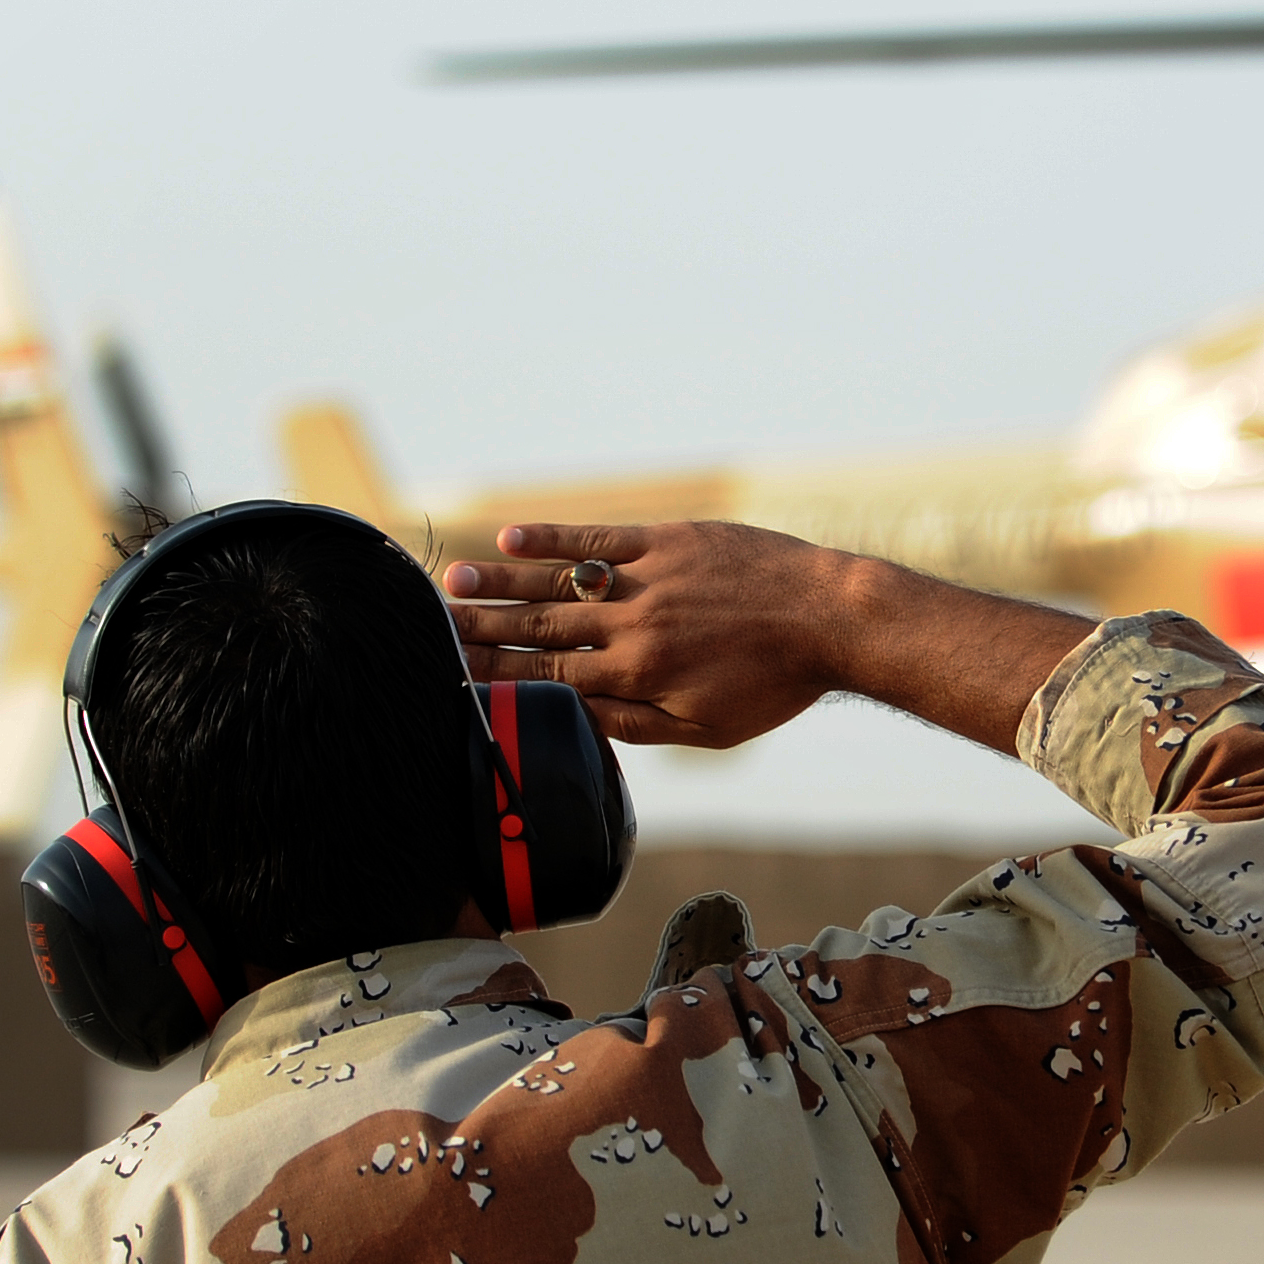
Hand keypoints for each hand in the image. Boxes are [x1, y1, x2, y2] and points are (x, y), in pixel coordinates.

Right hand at [444, 521, 846, 748]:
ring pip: (561, 579)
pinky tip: (514, 536)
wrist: (833, 619)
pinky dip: (555, 538)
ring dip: (503, 579)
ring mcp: (652, 577)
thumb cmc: (775, 684)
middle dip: (481, 626)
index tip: (451, 668)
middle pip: (541, 625)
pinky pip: (601, 539)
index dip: (495, 671)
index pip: (549, 673)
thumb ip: (637, 722)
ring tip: (455, 580)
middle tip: (431, 623)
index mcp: (640, 675)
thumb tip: (576, 717)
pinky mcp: (673, 540)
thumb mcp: (708, 728)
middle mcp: (636, 625)